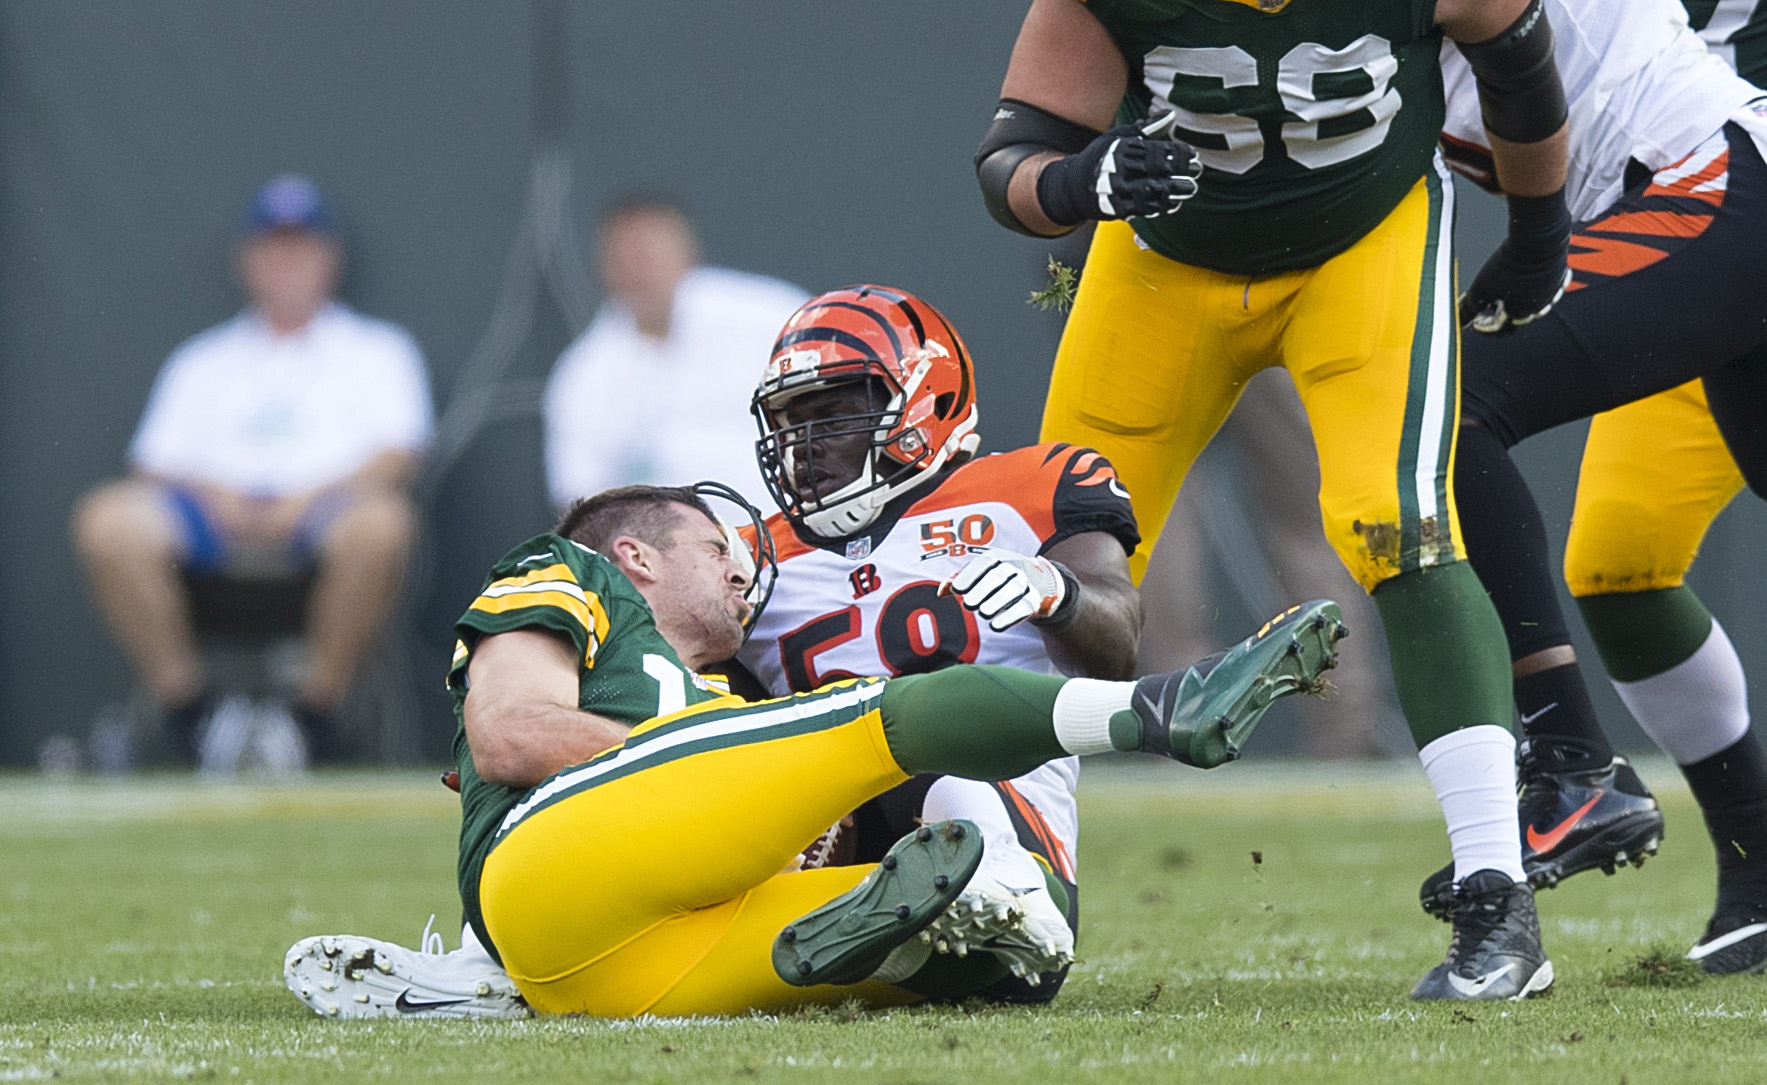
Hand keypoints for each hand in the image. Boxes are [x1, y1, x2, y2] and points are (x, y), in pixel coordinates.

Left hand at [939, 550, 1074, 632]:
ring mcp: (1027, 581)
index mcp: (997, 557)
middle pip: (997, 576)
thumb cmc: (1001, 578)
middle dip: (982, 590)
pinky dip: (1009, 617)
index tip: (957, 590)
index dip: (969, 575)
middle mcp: (1014, 566)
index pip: (982, 563)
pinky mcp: (1036, 598)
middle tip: (968, 604)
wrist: (1041, 583)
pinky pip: (1024, 607)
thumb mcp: (982, 573)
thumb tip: (940, 592)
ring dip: (996, 602)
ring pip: (1012, 590)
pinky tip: (996, 626)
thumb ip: (959, 580)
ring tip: (983, 613)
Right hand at [1035, 118, 1200, 225]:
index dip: (1176, 153)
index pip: (1155, 150)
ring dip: (1173, 191)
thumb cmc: (1102, 157)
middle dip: (1179, 170)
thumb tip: (1171, 116)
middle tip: (1197, 171)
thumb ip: (1147, 128)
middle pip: (1155, 169)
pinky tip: (1174, 204)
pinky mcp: (1116, 208)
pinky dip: (1160, 206)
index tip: (1192, 155)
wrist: (1075, 185)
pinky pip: (1142, 208)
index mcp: (1121, 149)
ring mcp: (1117, 190)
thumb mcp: (1120, 137)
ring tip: (1190, 189)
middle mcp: (1118, 169)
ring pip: (1151, 191)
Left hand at [1460, 190, 1571, 332]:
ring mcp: (1553, 290)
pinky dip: (1537, 287)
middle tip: (1490, 307)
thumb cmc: (1509, 265)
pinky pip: (1551, 286)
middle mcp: (1540, 306)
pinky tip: (1530, 280)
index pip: (1499, 327)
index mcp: (1520, 313)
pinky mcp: (1560, 274)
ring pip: (1536, 304)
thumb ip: (1469, 308)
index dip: (1484, 326)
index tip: (1475, 321)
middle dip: (1501, 315)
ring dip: (1519, 302)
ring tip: (1506, 294)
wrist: (1538, 239)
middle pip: (1518, 317)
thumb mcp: (1480, 289)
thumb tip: (1456, 323)